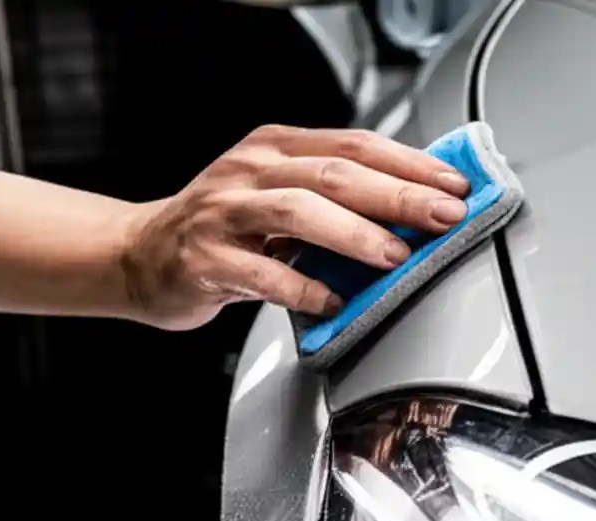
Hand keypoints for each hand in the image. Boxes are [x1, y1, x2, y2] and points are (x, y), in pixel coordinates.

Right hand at [117, 125, 469, 330]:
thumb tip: (418, 210)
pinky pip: (262, 274)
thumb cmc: (225, 228)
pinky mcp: (204, 258)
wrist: (140, 255)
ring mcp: (223, 212)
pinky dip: (303, 287)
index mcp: (275, 148)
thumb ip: (335, 196)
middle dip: (397, 194)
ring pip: (298, 212)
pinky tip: (335, 300)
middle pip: (335, 173)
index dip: (409, 163)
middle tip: (443, 216)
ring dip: (355, 234)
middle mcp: (249, 171)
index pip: (354, 145)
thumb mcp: (278, 194)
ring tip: (395, 255)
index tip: (454, 185)